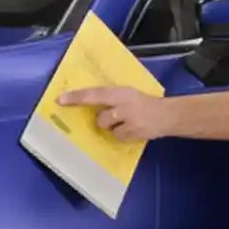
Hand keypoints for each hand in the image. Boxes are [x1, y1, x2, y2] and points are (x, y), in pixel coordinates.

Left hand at [58, 86, 173, 142]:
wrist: (167, 114)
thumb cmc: (144, 103)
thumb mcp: (127, 94)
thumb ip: (111, 97)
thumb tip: (90, 103)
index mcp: (120, 92)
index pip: (94, 94)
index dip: (76, 97)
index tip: (60, 100)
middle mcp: (123, 105)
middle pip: (101, 118)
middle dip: (103, 120)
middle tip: (113, 116)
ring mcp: (129, 120)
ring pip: (108, 128)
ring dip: (113, 127)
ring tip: (126, 122)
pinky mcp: (133, 133)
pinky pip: (118, 136)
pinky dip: (122, 134)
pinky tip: (133, 129)